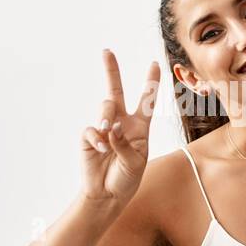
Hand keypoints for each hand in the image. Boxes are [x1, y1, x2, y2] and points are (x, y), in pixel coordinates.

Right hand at [82, 50, 159, 203]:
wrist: (108, 193)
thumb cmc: (127, 177)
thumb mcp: (136, 162)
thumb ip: (126, 143)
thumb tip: (110, 127)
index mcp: (140, 127)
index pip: (146, 100)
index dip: (150, 82)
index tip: (155, 63)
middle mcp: (122, 123)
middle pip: (115, 91)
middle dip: (111, 70)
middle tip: (107, 51)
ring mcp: (104, 127)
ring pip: (105, 108)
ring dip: (108, 120)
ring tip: (109, 138)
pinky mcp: (90, 136)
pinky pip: (92, 129)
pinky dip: (98, 140)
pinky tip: (102, 150)